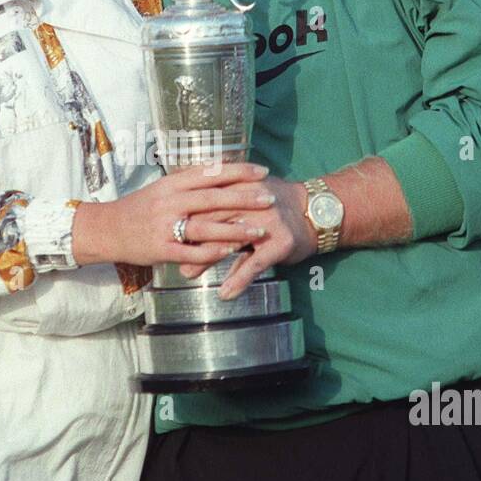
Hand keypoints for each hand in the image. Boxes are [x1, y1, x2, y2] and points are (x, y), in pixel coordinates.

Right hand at [71, 161, 277, 268]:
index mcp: (171, 184)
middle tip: (270, 198)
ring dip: (236, 229)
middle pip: (213, 198)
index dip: (238, 171)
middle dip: (245, 198)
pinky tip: (232, 251)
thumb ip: (188, 183)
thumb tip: (219, 171)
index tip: (261, 171)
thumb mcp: (162, 189)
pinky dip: (213, 252)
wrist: (105, 229)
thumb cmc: (138, 209)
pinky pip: (192, 252)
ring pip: (207, 227)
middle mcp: (169, 202)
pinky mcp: (160, 249)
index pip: (210, 173)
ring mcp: (164, 227)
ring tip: (260, 230)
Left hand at [178, 176, 316, 298]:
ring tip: (186, 274)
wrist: (316, 212)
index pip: (205, 200)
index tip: (163, 232)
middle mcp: (251, 200)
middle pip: (212, 220)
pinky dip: (239, 279)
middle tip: (168, 255)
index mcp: (240, 187)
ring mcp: (267, 222)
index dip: (183, 216)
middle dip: (188, 239)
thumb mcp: (246, 198)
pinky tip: (226, 294)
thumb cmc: (274, 206)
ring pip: (230, 241)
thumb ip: (220, 206)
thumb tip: (190, 218)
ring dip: (206, 259)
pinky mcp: (280, 242)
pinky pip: (255, 263)